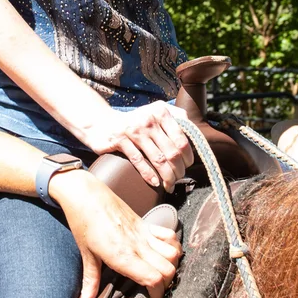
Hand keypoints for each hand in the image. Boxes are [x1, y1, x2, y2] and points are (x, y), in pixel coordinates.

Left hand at [51, 170, 181, 297]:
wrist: (85, 194)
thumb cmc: (83, 222)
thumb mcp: (86, 254)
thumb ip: (90, 282)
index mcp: (123, 255)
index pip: (153, 278)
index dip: (157, 294)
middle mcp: (138, 245)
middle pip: (168, 269)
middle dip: (166, 284)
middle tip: (155, 290)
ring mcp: (144, 233)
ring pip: (173, 253)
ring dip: (172, 266)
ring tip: (161, 273)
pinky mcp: (146, 224)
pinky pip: (169, 235)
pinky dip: (173, 246)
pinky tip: (164, 253)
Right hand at [77, 100, 192, 189]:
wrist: (102, 123)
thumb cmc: (134, 122)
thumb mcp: (154, 113)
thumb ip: (175, 117)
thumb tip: (195, 130)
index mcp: (161, 112)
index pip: (182, 138)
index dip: (188, 156)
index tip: (188, 165)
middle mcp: (148, 119)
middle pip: (172, 151)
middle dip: (179, 169)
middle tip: (179, 178)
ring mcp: (133, 130)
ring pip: (158, 159)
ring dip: (167, 176)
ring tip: (170, 185)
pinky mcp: (120, 140)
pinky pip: (138, 161)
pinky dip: (149, 175)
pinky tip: (155, 183)